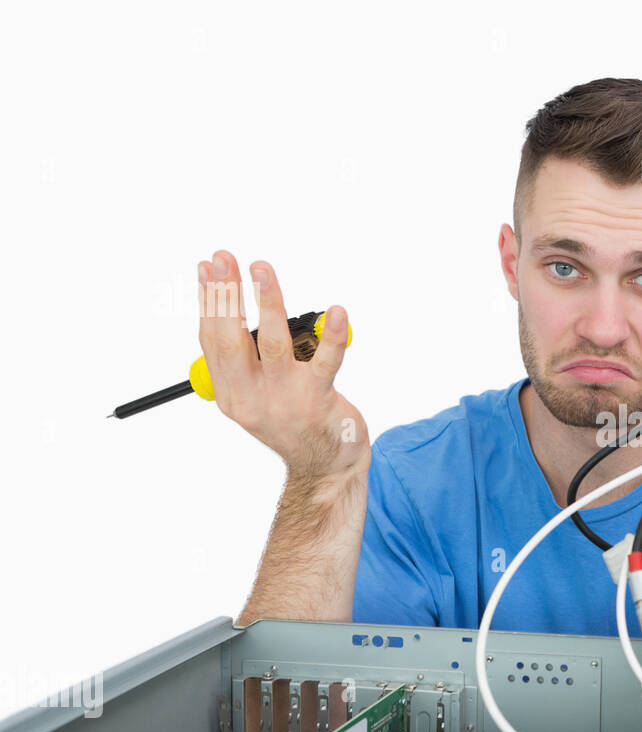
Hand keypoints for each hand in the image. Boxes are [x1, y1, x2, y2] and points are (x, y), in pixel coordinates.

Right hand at [197, 250, 369, 480]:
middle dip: (226, 295)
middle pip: (232, 340)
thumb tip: (228, 308)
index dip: (209, 302)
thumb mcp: (256, 396)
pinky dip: (333, 335)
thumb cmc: (295, 422)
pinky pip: (326, 362)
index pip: (212, 341)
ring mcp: (284, 400)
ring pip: (274, 345)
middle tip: (226, 258)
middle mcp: (251, 398)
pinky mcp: (318, 401)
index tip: (208, 266)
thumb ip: (244, 362)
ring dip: (268, 304)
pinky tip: (337, 312)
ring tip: (262, 269)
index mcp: (230, 394)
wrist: (326, 467)